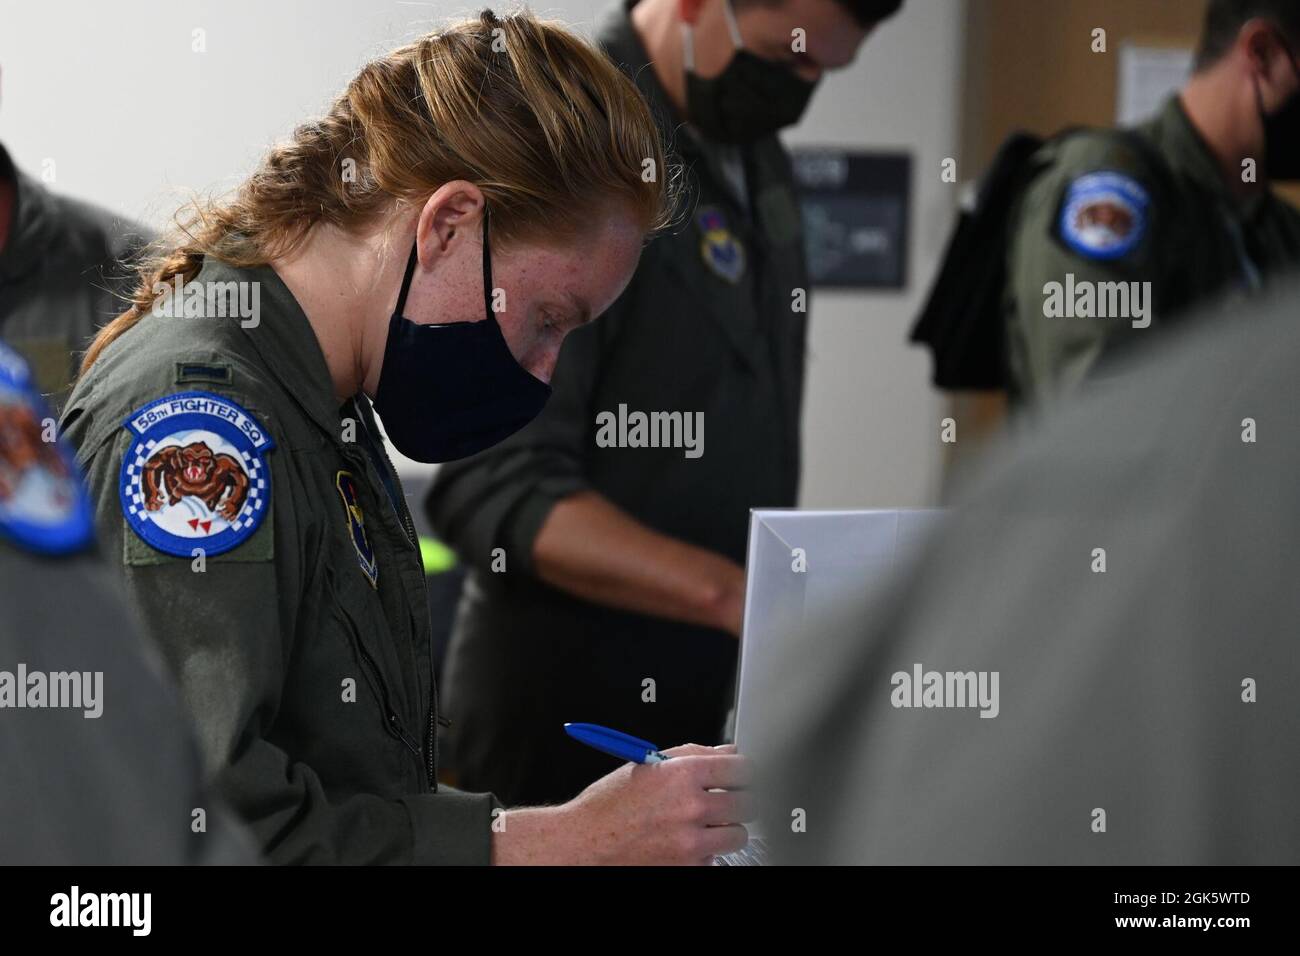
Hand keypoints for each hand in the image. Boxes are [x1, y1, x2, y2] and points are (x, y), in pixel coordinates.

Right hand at [492, 744, 752, 864]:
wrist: (584, 844)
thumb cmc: (609, 805)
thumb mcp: (647, 764)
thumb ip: (693, 754)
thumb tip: (728, 752)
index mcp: (682, 774)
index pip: (742, 768)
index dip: (745, 771)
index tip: (743, 775)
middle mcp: (690, 807)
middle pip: (747, 802)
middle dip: (739, 799)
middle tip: (725, 799)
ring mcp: (691, 842)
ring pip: (739, 834)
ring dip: (727, 829)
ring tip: (704, 825)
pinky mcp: (688, 869)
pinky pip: (716, 858)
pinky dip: (706, 852)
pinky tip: (685, 842)